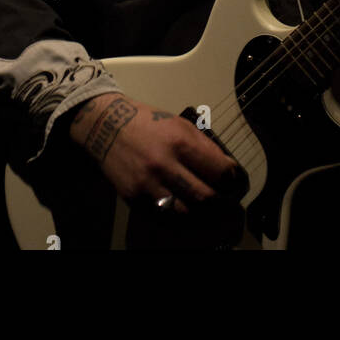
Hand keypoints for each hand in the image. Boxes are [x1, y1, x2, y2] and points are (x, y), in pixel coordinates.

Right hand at [67, 93, 241, 214]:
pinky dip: (177, 217)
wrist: (106, 126)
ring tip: (207, 210)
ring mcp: (148, 185)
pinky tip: (185, 210)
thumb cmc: (147, 122)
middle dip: (220, 202)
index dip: (231, 179)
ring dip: (200, 214)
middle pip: (205, 197)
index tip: (233, 181)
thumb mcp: (179, 124)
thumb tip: (226, 169)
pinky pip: (163, 218)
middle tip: (226, 202)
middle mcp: (164, 165)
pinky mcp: (134, 199)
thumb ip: (204, 147)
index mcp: (179, 141)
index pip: (218, 171)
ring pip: (185, 213)